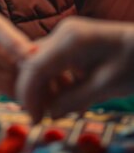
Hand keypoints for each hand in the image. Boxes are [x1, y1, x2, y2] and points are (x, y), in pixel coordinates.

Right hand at [15, 17, 133, 122]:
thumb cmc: (133, 64)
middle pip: (33, 63)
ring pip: (42, 63)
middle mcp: (62, 33)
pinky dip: (56, 81)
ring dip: (46, 88)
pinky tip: (70, 99)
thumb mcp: (105, 87)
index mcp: (70, 40)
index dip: (29, 94)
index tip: (34, 119)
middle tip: (42, 118)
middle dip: (34, 92)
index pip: (34, 66)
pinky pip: (54, 62)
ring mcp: (66, 35)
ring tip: (60, 110)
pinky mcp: (71, 41)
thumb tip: (48, 113)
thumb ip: (73, 100)